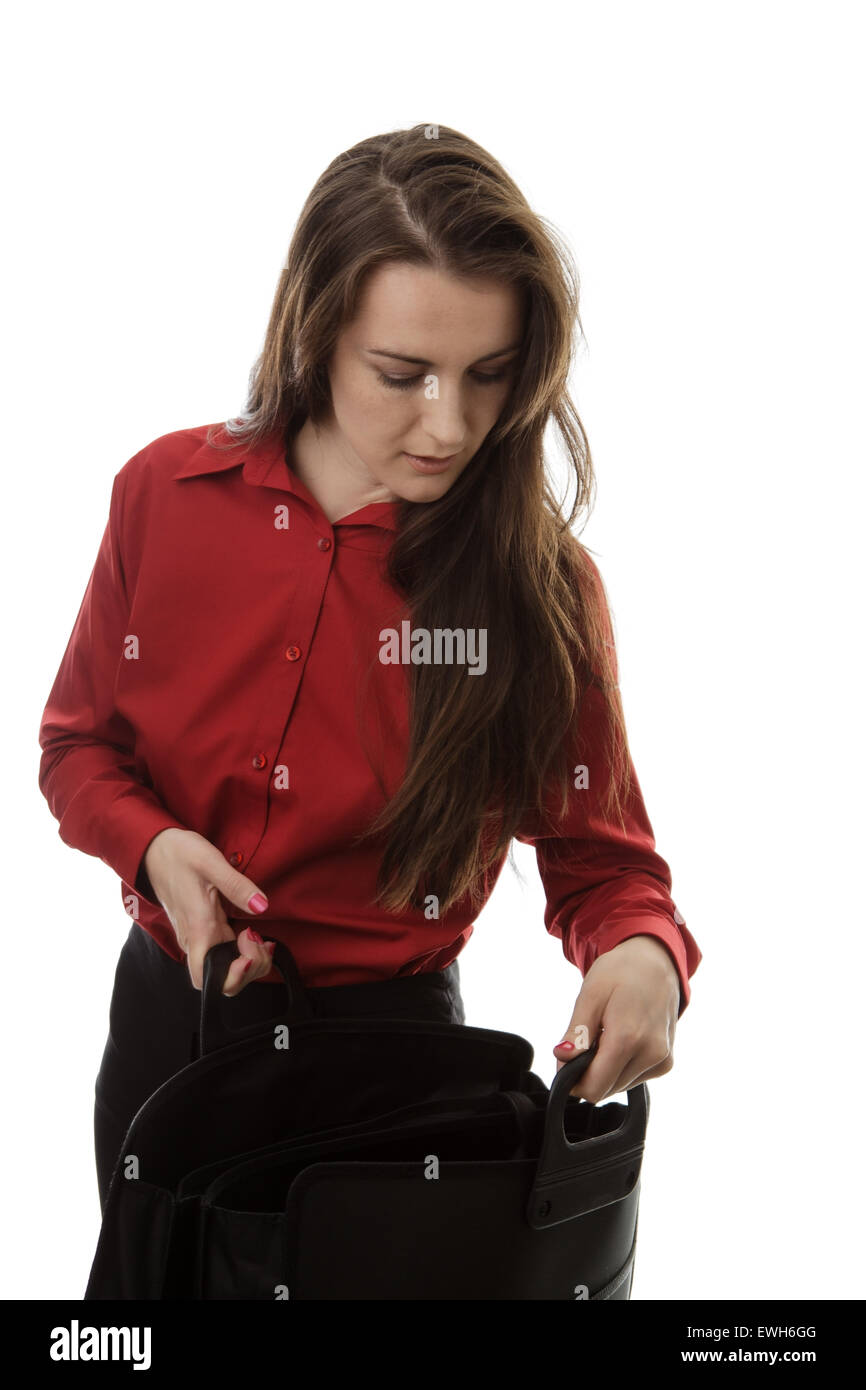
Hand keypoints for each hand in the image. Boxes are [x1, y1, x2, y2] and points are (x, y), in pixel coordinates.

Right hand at [143, 828, 275, 994]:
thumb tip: (262, 906)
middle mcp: (196, 939)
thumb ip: (237, 885)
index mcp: (197, 928)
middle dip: (252, 969)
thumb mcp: (210, 862)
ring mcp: (200, 937)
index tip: (248, 954)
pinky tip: (255, 934)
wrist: (155, 850)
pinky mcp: (205, 930)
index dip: (232, 978)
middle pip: (223, 979)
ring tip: (260, 936)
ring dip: (251, 961)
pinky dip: (246, 951)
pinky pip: (227, 952)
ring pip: (227, 968)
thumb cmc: (178, 854)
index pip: (205, 978)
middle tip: (261, 940)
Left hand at [552, 935, 679, 1102]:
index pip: (594, 1087)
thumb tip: (562, 1059)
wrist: (655, 961)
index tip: (565, 1059)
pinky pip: (634, 1078)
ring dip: (605, 1069)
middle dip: (588, 1072)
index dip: (573, 1079)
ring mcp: (662, 1060)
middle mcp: (651, 1054)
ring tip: (605, 1034)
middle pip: (605, 1089)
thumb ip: (577, 1032)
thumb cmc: (620, 972)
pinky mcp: (666, 1062)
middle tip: (585, 1040)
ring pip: (619, 1086)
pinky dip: (620, 1066)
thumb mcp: (590, 995)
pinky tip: (621, 1039)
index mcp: (628, 1038)